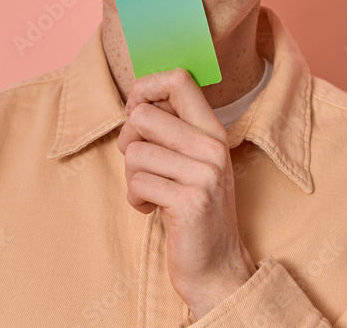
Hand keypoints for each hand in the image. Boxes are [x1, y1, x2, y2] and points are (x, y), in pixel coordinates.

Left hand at [116, 67, 256, 319]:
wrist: (217, 267)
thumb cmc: (192, 209)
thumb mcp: (191, 162)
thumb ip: (172, 130)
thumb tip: (136, 100)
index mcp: (213, 131)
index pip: (179, 80)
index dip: (145, 88)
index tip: (136, 111)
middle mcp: (213, 147)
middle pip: (144, 115)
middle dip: (129, 141)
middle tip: (142, 164)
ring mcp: (204, 173)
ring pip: (135, 151)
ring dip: (132, 177)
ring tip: (152, 193)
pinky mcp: (189, 201)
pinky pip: (137, 183)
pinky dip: (135, 200)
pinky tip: (153, 210)